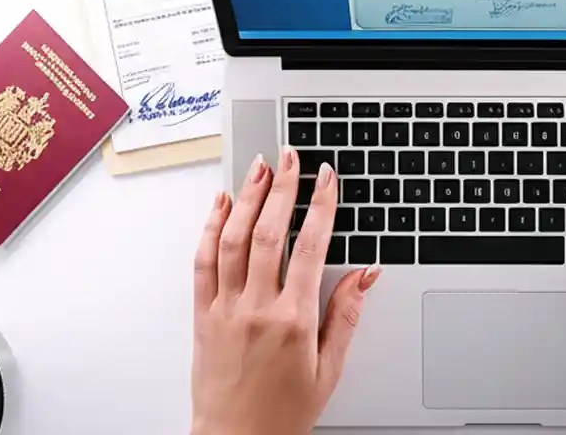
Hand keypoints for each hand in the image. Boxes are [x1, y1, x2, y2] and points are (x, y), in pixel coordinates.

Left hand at [190, 148, 381, 434]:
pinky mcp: (202, 315)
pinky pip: (203, 262)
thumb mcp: (329, 369)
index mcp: (293, 321)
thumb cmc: (282, 413)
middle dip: (282, 187)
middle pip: (270, 232)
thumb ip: (345, 316)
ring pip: (233, 239)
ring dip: (246, 197)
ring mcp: (224, 309)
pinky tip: (220, 204)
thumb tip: (363, 274)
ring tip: (258, 167)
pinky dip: (210, 228)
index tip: (327, 179)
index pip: (310, 247)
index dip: (322, 206)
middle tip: (290, 157)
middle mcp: (256, 309)